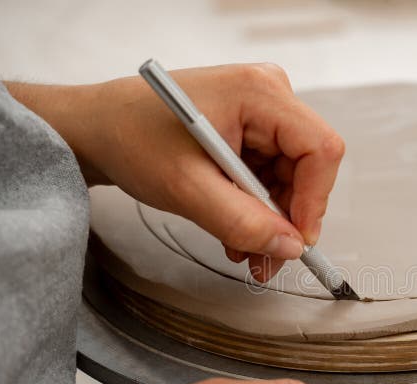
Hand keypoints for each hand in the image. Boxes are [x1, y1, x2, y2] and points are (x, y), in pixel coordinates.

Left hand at [5, 64, 344, 281]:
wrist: (97, 130)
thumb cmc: (130, 139)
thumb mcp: (188, 189)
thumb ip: (243, 222)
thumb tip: (292, 247)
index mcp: (259, 92)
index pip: (319, 148)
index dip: (314, 200)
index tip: (295, 241)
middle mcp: (268, 96)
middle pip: (307, 167)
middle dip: (287, 218)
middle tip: (264, 258)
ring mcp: (261, 113)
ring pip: (292, 179)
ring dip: (269, 220)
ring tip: (243, 249)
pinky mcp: (252, 130)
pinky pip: (272, 177)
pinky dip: (257, 209)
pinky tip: (236, 229)